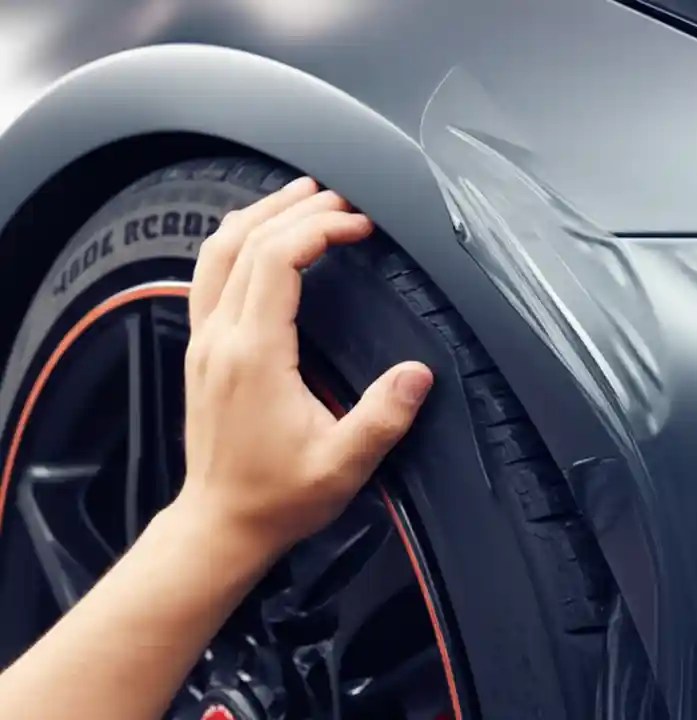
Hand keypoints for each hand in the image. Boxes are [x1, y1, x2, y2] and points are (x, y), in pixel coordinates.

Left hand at [174, 177, 433, 556]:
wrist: (222, 524)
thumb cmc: (280, 497)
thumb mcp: (343, 464)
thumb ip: (383, 417)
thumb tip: (419, 373)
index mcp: (255, 354)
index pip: (278, 260)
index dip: (321, 229)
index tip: (360, 225)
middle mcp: (221, 338)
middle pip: (247, 242)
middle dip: (295, 210)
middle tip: (341, 199)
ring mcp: (204, 342)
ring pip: (218, 251)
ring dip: (260, 216)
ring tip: (301, 198)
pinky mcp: (202, 352)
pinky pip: (209, 274)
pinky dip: (238, 242)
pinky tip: (262, 239)